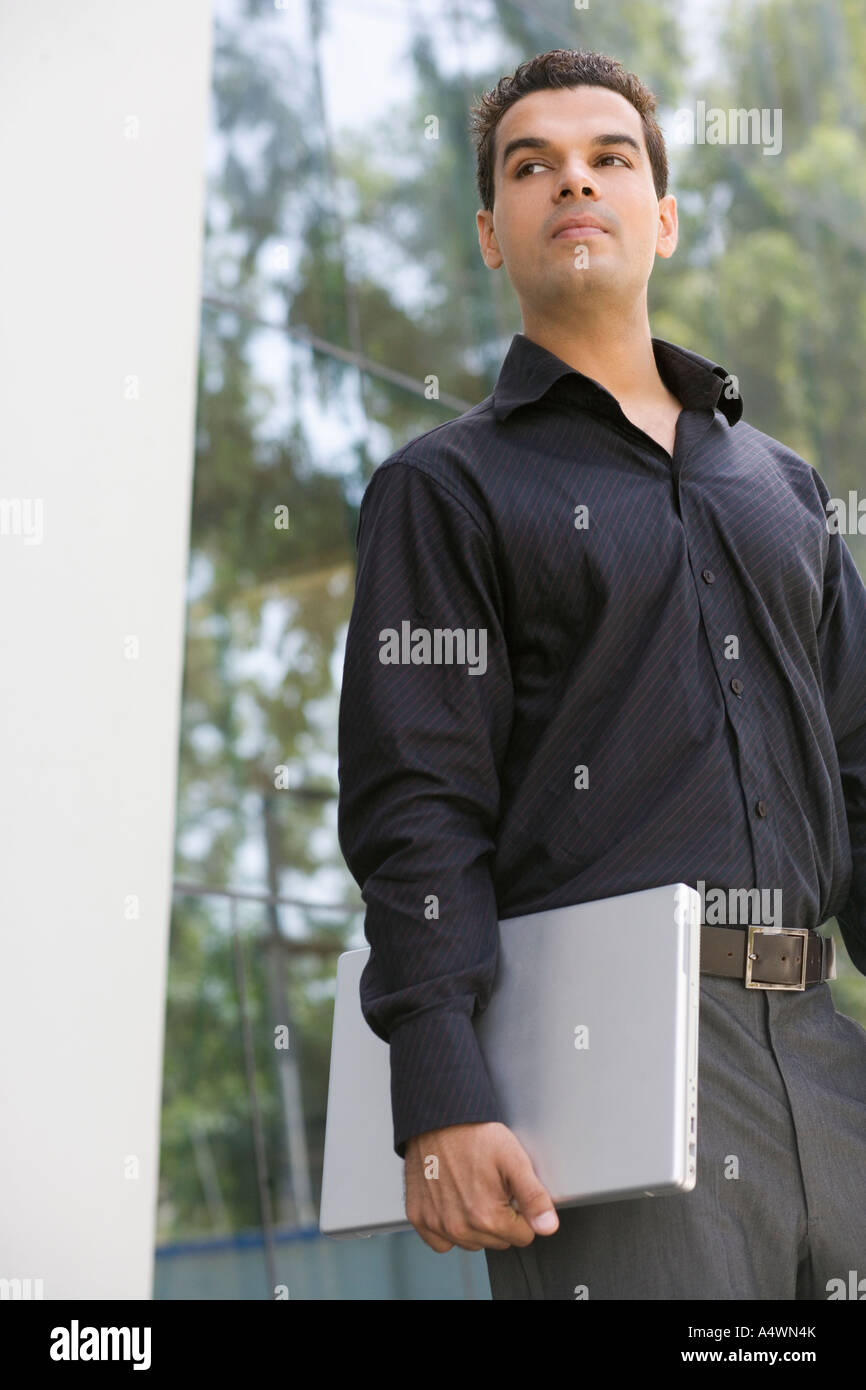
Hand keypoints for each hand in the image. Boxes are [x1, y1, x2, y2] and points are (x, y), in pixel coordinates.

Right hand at [403, 1121, 559, 1251]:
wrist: (436, 1119)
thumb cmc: (473, 1135)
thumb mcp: (513, 1159)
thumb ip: (534, 1197)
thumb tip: (548, 1227)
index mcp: (487, 1217)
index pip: (523, 1236)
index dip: (521, 1212)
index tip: (509, 1190)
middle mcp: (460, 1228)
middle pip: (498, 1241)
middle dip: (500, 1218)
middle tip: (490, 1186)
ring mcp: (437, 1225)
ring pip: (472, 1243)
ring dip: (475, 1224)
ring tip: (471, 1189)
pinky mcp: (419, 1219)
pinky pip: (441, 1242)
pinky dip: (448, 1228)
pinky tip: (452, 1203)